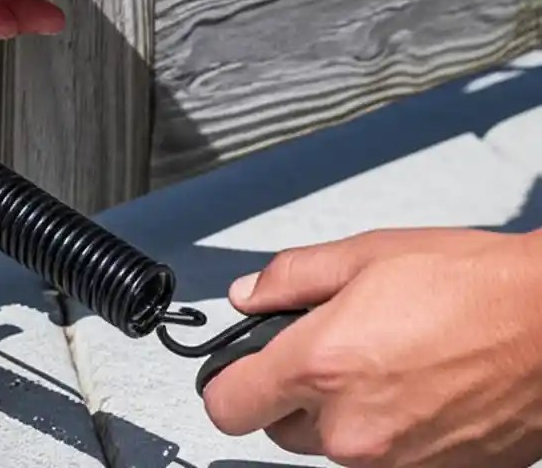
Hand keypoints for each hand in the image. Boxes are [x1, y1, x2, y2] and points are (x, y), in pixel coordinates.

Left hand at [204, 227, 541, 466]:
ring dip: (342, 413)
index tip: (238, 368)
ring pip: (331, 445)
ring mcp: (392, 462)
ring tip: (387, 362)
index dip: (228, 382)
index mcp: (319, 367)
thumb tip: (247, 296)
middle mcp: (349, 427)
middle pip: (277, 427)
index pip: (225, 406)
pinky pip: (383, 458)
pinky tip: (417, 388)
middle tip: (334, 348)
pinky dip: (389, 430)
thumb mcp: (366, 255)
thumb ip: (290, 278)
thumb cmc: (477, 289)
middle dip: (294, 392)